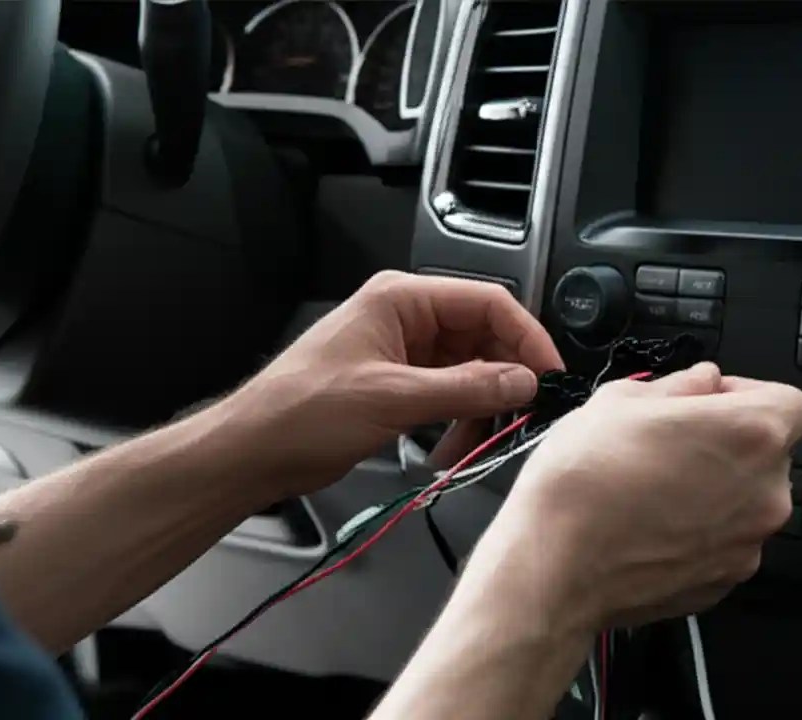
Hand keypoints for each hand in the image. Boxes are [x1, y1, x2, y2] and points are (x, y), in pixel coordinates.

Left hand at [223, 271, 562, 496]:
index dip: (526, 335)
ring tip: (480, 445)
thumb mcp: (392, 399)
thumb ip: (465, 388)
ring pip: (471, 371)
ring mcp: (404, 353)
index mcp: (401, 299)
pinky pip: (449, 396)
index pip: (486, 301)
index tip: (549, 374)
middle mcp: (407, 318)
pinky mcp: (399, 386)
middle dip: (506, 377)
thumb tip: (525, 381)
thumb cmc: (303, 412)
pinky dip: (460, 422)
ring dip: (482, 408)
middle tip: (526, 415)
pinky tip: (454, 451)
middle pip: (483, 336)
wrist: (252, 453)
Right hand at [461, 363, 801, 635]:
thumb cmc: (584, 480)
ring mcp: (749, 543)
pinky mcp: (725, 581)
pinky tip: (650, 523)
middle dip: (728, 444)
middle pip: (769, 456)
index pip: (794, 405)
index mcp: (752, 433)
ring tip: (652, 487)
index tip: (713, 400)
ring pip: (746, 502)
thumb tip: (703, 381)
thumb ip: (680, 385)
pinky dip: (699, 531)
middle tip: (671, 442)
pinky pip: (725, 542)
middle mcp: (766, 492)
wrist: (556, 564)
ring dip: (714, 489)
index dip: (752, 396)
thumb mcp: (621, 400)